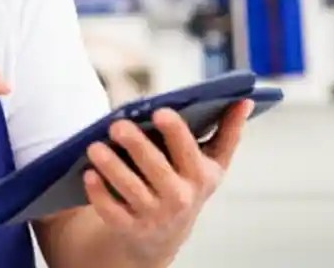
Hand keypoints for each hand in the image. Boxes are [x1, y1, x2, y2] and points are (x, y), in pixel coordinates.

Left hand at [82, 100, 252, 265]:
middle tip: (117, 125)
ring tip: (95, 146)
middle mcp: (179, 197)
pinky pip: (111, 211)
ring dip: (112, 167)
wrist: (166, 233)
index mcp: (200, 176)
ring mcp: (153, 214)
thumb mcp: (212, 163)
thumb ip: (228, 132)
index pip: (188, 150)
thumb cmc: (188, 184)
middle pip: (156, 168)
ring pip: (130, 189)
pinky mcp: (129, 227)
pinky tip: (89, 174)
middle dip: (137, 145)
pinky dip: (99, 194)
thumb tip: (244, 101)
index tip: (159, 111)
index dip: (175, 131)